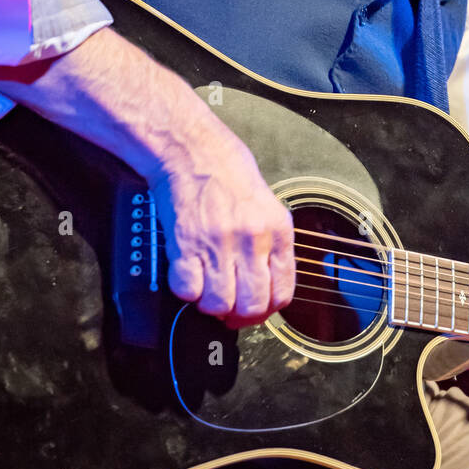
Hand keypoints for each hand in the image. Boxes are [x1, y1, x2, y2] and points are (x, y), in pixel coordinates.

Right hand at [147, 112, 295, 327]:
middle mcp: (252, 240)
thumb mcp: (268, 205)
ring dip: (211, 306)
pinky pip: (188, 289)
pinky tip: (188, 276)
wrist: (193, 152)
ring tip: (207, 291)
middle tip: (230, 310)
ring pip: (219, 304)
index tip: (255, 310)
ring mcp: (219, 244)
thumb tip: (266, 283)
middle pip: (252, 305)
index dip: (267, 310)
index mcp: (278, 231)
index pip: (283, 292)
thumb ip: (271, 244)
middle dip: (240, 316)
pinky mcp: (186, 244)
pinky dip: (186, 290)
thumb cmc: (228, 174)